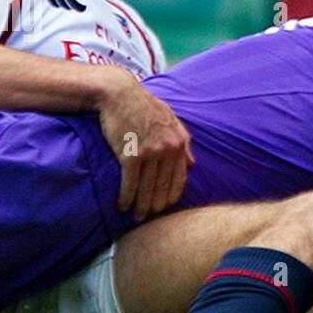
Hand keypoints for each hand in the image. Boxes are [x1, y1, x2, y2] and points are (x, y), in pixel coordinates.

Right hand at [96, 70, 194, 221]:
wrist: (119, 94)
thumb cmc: (144, 106)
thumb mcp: (170, 119)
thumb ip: (184, 142)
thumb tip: (193, 165)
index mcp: (179, 143)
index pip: (179, 178)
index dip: (172, 196)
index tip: (166, 208)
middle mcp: (167, 149)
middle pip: (163, 187)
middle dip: (157, 206)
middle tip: (150, 219)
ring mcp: (149, 152)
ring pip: (147, 188)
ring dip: (141, 206)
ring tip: (137, 218)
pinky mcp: (130, 154)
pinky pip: (130, 183)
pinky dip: (126, 197)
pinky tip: (122, 206)